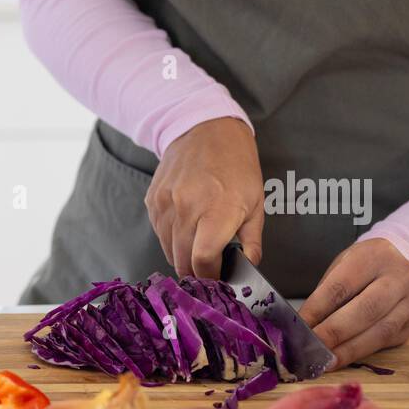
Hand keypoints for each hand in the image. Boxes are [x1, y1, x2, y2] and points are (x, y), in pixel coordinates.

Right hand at [145, 117, 263, 277]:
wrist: (204, 129)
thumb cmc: (236, 165)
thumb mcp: (256, 201)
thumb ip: (251, 239)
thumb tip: (249, 266)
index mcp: (216, 210)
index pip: (203, 261)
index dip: (210, 277)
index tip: (218, 279)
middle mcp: (186, 208)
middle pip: (182, 261)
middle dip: (196, 272)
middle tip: (209, 268)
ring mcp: (165, 205)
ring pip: (168, 251)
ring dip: (182, 256)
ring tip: (198, 246)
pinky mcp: (152, 202)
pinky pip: (159, 234)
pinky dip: (172, 239)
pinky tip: (186, 228)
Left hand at [299, 238, 408, 369]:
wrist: (398, 265)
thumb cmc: (361, 268)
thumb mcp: (341, 268)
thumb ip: (325, 295)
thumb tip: (303, 327)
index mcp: (375, 257)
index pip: (342, 286)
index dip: (318, 309)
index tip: (299, 326)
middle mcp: (400, 277)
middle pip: (366, 309)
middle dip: (335, 332)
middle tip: (311, 347)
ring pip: (380, 331)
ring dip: (348, 349)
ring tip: (324, 361)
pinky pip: (385, 342)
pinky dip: (359, 353)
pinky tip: (340, 359)